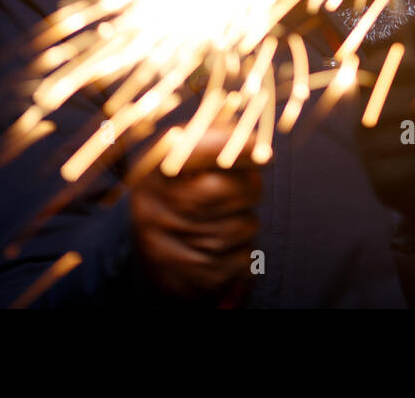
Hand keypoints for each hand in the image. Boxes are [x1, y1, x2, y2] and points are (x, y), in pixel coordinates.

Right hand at [129, 124, 262, 301]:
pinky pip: (241, 260)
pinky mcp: (188, 280)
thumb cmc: (181, 195)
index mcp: (153, 170)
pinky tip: (221, 250)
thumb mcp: (184, 160)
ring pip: (241, 227)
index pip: (198, 149)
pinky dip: (241, 254)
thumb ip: (214, 137)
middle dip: (249, 189)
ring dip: (244, 224)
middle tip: (243, 189)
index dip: (237, 148)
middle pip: (230, 190)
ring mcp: (168, 247)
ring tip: (223, 222)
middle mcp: (153, 207)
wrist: (153, 258)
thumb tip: (253, 134)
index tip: (261, 150)